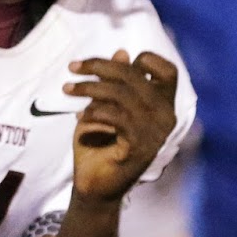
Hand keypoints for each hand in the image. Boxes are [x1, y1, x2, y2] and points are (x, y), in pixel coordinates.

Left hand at [64, 50, 178, 202]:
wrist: (94, 184)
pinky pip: (116, 117)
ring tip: (68, 89)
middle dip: (100, 66)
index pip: (167, 71)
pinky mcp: (140, 147)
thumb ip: (116, 82)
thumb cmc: (99, 143)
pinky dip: (94, 112)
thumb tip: (122, 52)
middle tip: (73, 68)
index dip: (143, 59)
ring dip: (89, 88)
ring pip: (122, 94)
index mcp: (164, 105)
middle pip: (136, 76)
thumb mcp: (105, 105)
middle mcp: (167, 117)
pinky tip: (79, 116)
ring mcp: (156, 133)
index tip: (111, 64)